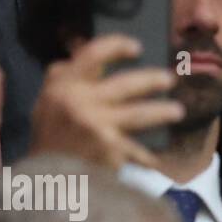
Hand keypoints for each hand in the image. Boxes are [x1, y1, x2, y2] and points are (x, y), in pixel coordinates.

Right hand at [29, 35, 184, 170]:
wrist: (44, 176)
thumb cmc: (50, 133)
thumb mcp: (49, 100)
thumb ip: (67, 75)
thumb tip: (83, 47)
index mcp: (64, 86)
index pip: (94, 54)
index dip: (118, 45)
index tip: (136, 47)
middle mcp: (81, 103)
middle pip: (126, 84)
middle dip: (153, 79)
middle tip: (169, 80)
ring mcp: (97, 128)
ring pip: (140, 114)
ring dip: (163, 111)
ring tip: (178, 111)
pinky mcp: (109, 151)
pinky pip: (137, 151)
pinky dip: (147, 155)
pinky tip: (157, 158)